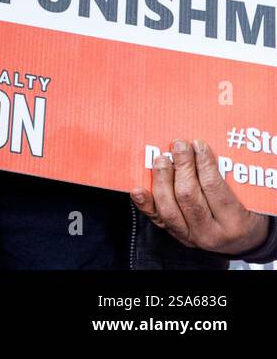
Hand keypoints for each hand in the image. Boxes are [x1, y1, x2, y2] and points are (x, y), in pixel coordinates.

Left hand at [131, 139, 268, 256]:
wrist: (243, 241)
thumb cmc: (247, 213)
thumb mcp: (247, 198)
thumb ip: (228, 177)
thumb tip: (202, 148)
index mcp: (234, 223)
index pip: (214, 189)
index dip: (204, 164)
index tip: (198, 144)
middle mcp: (209, 234)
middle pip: (188, 197)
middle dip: (182, 167)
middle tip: (179, 146)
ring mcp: (189, 236)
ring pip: (168, 208)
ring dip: (162, 179)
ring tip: (162, 159)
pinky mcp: (173, 234)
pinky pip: (155, 218)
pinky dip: (145, 202)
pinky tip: (137, 188)